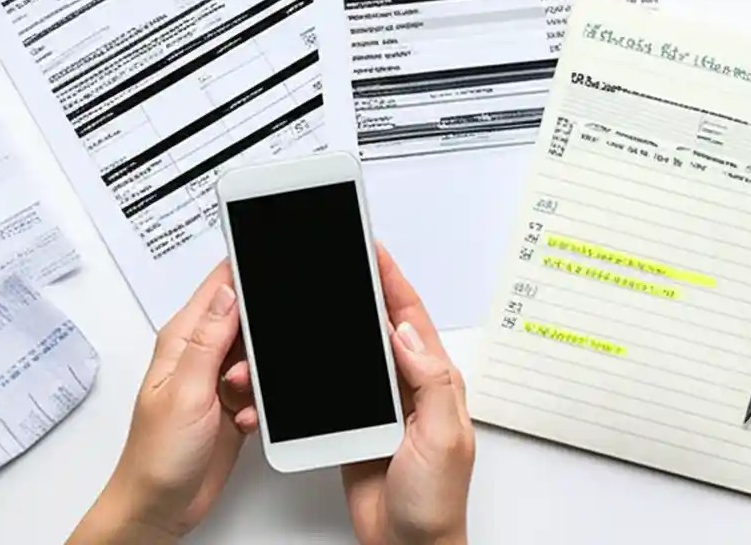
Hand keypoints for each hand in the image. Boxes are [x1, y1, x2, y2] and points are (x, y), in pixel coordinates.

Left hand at [68, 262, 256, 544]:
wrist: (159, 506)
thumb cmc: (156, 454)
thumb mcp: (186, 390)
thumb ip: (209, 338)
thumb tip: (227, 291)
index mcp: (182, 339)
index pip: (219, 287)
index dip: (247, 278)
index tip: (270, 290)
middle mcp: (198, 354)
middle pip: (246, 321)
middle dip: (259, 343)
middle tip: (245, 371)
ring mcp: (215, 381)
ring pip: (258, 357)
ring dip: (258, 379)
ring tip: (239, 399)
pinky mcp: (232, 405)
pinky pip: (260, 390)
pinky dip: (259, 405)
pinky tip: (243, 420)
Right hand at [342, 244, 474, 544]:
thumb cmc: (436, 502)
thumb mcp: (443, 436)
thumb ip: (428, 381)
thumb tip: (403, 332)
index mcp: (434, 382)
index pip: (408, 317)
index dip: (390, 279)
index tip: (371, 248)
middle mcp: (407, 387)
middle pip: (378, 324)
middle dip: (361, 287)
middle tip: (340, 257)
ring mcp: (381, 405)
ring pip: (354, 350)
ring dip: (338, 322)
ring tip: (318, 294)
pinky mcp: (355, 424)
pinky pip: (335, 384)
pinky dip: (320, 364)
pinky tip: (307, 351)